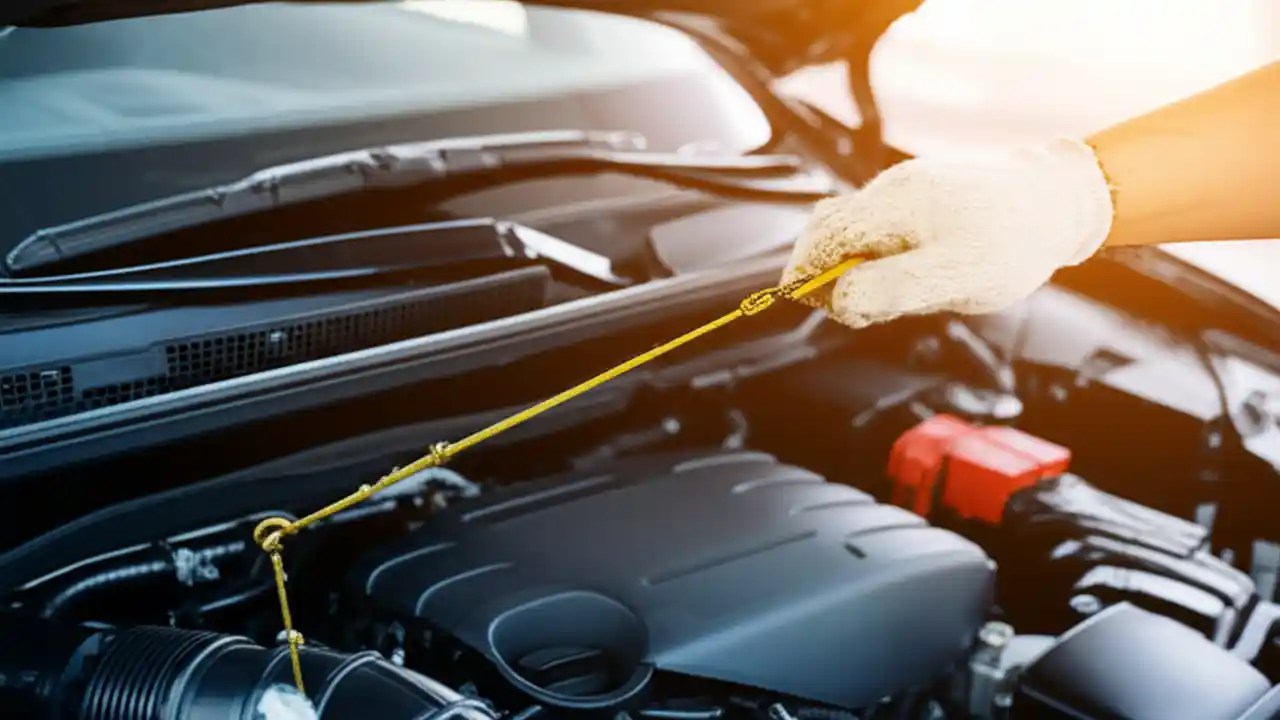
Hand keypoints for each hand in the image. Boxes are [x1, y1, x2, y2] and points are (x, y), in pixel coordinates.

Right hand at [783, 139, 1113, 327]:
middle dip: (823, 271)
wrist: (1060, 201)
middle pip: (827, 229)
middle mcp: (890, 189)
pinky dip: (871, 252)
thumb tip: (837, 298)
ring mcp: (903, 188)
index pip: (824, 237)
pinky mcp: (917, 193)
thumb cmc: (1011, 244)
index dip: (805, 272)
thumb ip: (892, 288)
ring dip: (849, 264)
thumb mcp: (953, 277)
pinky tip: (901, 273)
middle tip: (851, 309)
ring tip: (883, 295)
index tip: (804, 302)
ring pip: (849, 227)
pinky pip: (875, 223)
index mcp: (893, 206)